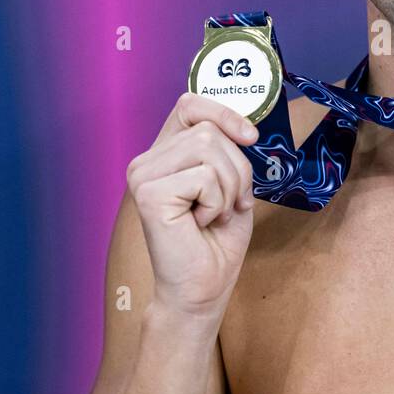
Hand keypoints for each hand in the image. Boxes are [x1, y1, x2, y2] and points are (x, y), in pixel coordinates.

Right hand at [126, 92, 259, 315]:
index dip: (223, 112)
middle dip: (237, 169)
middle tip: (230, 204)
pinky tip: (200, 224)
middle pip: (209, 129)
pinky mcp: (149, 193)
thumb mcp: (231, 184)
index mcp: (165, 153)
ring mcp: (143, 175)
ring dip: (229, 186)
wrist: (202, 289)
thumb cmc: (216, 241)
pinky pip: (206, 176)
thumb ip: (228, 150)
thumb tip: (246, 124)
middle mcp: (147, 160)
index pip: (190, 104)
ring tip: (214, 214)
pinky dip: (217, 203)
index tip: (250, 136)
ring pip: (210, 147)